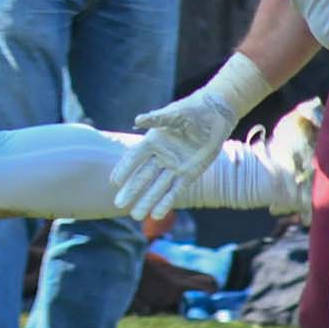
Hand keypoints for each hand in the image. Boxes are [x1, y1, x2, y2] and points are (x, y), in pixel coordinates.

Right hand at [112, 88, 241, 219]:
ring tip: (136, 216)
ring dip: (147, 201)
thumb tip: (137, 119)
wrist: (215, 115)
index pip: (134, 158)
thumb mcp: (175, 114)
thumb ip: (157, 119)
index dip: (124, 169)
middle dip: (131, 191)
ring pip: (157, 188)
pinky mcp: (189, 174)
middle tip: (119, 204)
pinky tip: (156, 214)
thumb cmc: (192, 110)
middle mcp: (161, 156)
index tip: (114, 182)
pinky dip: (166, 202)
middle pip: (142, 177)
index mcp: (153, 141)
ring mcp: (174, 167)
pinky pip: (175, 191)